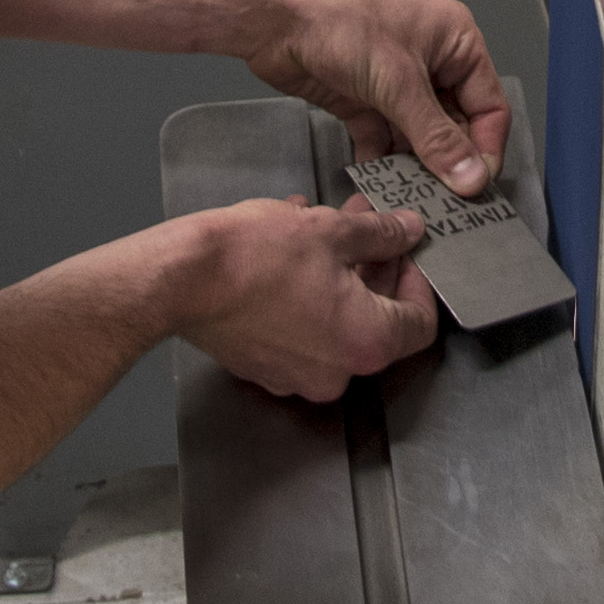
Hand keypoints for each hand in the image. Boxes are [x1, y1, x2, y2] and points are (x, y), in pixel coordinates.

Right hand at [177, 199, 436, 399]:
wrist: (183, 279)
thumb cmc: (254, 259)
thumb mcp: (332, 230)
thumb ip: (381, 233)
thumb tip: (407, 231)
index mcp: (366, 343)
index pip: (421, 322)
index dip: (421, 280)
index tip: (410, 252)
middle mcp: (336, 372)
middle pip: (378, 323)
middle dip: (376, 269)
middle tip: (369, 228)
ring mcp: (296, 375)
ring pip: (337, 323)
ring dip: (340, 277)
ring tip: (325, 229)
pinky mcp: (264, 367)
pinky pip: (302, 331)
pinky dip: (307, 296)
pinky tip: (293, 253)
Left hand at [232, 0, 511, 195]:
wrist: (274, 12)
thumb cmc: (344, 23)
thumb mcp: (400, 81)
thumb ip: (437, 137)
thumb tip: (473, 181)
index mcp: (457, 44)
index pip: (489, 107)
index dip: (486, 149)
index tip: (474, 191)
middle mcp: (432, 64)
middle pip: (455, 127)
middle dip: (448, 164)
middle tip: (442, 205)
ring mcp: (395, 85)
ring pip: (418, 138)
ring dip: (413, 168)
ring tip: (410, 202)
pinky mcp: (362, 102)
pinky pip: (383, 140)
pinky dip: (381, 162)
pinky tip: (377, 185)